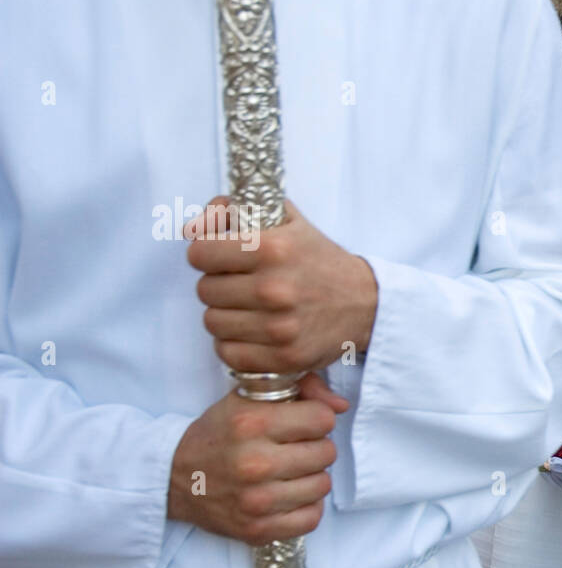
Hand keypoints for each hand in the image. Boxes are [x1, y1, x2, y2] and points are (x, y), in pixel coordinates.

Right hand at [167, 373, 349, 544]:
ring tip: (289, 472)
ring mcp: (256, 501)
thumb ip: (300, 389)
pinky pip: (311, 518)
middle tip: (293, 448)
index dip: (316, 418)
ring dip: (311, 477)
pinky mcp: (258, 529)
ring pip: (323, 485)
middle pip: (327, 453)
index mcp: (251, 424)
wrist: (174, 478)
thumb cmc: (219, 434)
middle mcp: (254, 463)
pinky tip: (287, 495)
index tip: (300, 423)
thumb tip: (341, 406)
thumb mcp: (249, 399)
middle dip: (314, 447)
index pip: (323, 419)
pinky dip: (304, 507)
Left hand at [186, 197, 377, 373]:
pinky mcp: (285, 357)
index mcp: (272, 249)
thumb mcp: (284, 218)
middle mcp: (275, 288)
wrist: (366, 303)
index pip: (199, 253)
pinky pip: (229, 353)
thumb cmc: (319, 259)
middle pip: (204, 290)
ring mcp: (280, 327)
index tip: (224, 258)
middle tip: (243, 285)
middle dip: (219, 285)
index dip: (207, 254)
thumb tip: (189, 230)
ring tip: (249, 309)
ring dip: (226, 315)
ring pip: (213, 323)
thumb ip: (231, 210)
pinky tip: (254, 333)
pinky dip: (236, 345)